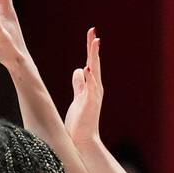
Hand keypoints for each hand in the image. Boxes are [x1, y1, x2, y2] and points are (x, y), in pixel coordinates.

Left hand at [64, 27, 103, 144]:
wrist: (83, 140)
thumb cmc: (79, 122)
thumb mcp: (78, 98)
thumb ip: (79, 84)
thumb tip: (79, 70)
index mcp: (91, 86)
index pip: (92, 63)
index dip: (91, 49)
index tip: (91, 34)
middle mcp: (95, 89)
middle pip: (95, 63)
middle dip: (93, 47)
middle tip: (93, 32)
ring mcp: (93, 96)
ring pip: (95, 72)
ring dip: (94, 57)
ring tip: (94, 43)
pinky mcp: (90, 104)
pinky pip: (90, 88)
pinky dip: (90, 78)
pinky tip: (87, 68)